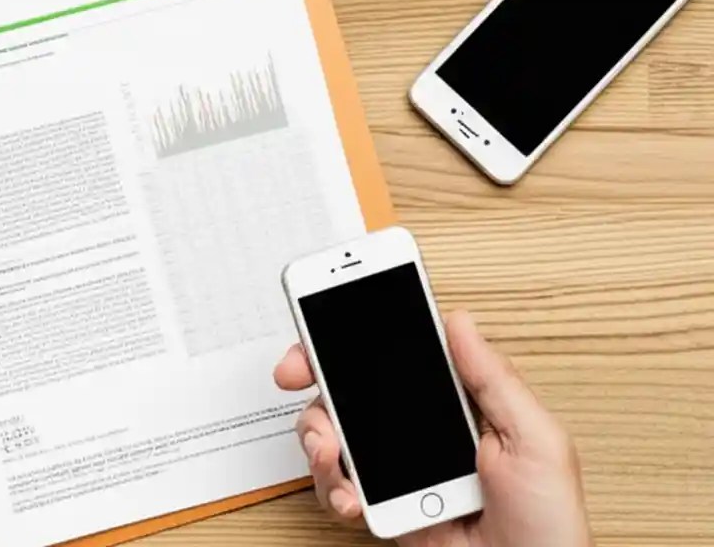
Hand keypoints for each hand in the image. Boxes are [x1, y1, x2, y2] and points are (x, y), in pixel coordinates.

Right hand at [274, 311, 593, 546]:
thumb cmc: (549, 525)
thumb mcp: (536, 440)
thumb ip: (493, 379)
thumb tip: (459, 322)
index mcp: (457, 404)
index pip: (399, 356)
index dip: (357, 333)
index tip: (325, 319)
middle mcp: (419, 431)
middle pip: (349, 389)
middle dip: (315, 378)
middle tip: (295, 376)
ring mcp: (396, 469)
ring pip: (331, 435)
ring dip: (317, 438)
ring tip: (331, 453)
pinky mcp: (382, 505)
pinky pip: (336, 486)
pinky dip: (332, 488)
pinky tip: (350, 497)